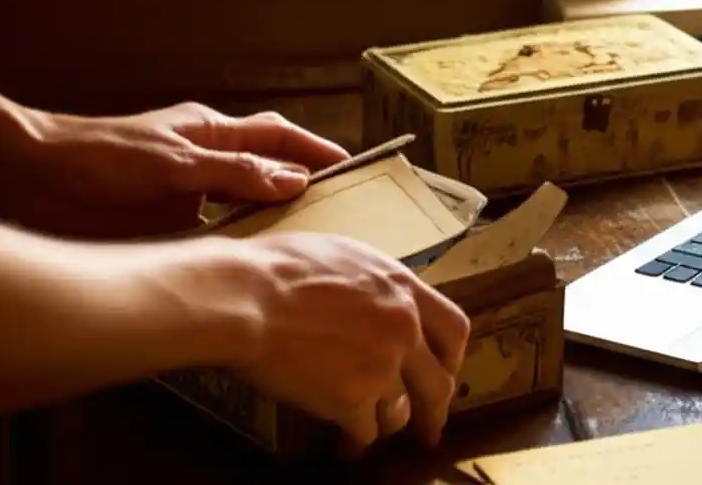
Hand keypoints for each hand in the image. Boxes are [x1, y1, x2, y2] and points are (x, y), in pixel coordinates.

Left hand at [14, 102, 348, 237]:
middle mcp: (207, 160)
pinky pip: (217, 233)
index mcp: (212, 132)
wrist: (37, 178)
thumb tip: (294, 181)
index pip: (278, 136)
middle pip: (268, 171)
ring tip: (308, 246)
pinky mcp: (171, 222)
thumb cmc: (102, 155)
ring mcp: (190, 192)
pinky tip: (253, 265)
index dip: (316, 150)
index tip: (352, 167)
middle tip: (341, 213)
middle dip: (304, 187)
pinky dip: (238, 245)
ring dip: (272, 221)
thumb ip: (235, 173)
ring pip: (245, 206)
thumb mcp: (176, 163)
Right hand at [228, 232, 469, 452]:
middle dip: (436, 412)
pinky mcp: (351, 400)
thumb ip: (374, 283)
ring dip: (385, 423)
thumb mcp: (344, 255)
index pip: (454, 328)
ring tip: (370, 429)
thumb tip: (378, 294)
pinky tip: (345, 445)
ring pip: (400, 412)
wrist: (247, 297)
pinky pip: (365, 432)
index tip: (445, 371)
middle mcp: (403, 329)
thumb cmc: (279, 267)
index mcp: (403, 288)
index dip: (452, 356)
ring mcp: (381, 367)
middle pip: (440, 383)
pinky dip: (355, 442)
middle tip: (429, 429)